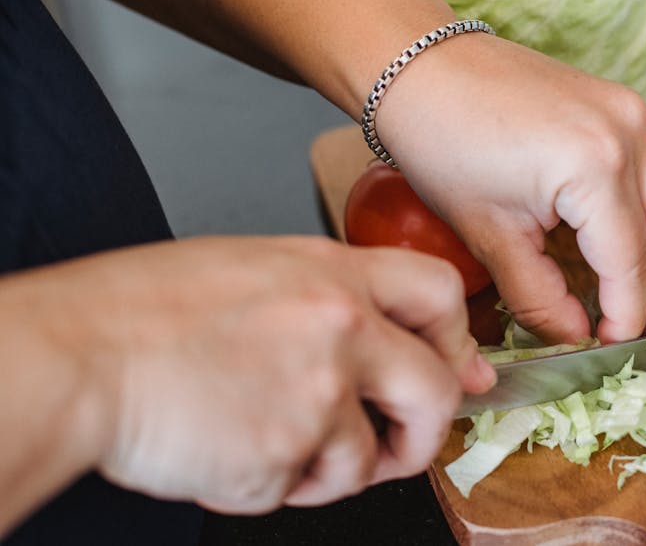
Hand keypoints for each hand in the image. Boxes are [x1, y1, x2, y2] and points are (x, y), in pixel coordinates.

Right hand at [20, 236, 492, 513]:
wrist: (77, 359)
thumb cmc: (143, 312)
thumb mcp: (252, 270)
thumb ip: (331, 300)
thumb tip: (389, 337)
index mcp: (332, 274)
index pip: (441, 294)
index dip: (455, 340)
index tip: (451, 369)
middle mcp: (340, 330)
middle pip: (436, 393)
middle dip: (424, 433)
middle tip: (398, 445)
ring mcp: (316, 397)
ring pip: (365, 460)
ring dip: (328, 470)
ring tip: (272, 447)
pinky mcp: (284, 457)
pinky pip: (302, 489)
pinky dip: (273, 485)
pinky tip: (230, 452)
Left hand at [377, 34, 645, 344]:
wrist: (422, 67)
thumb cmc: (442, 141)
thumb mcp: (489, 235)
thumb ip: (539, 295)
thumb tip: (576, 334)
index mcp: (595, 167)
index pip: (629, 263)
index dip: (625, 315)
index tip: (612, 348)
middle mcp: (629, 134)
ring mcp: (633, 113)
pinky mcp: (624, 105)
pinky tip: (636, 250)